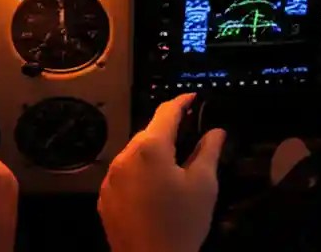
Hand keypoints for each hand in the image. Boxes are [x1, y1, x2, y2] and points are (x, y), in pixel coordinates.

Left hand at [98, 94, 225, 251]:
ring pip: (134, 154)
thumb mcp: (203, 186)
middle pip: (149, 134)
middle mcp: (124, 156)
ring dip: (152, 155)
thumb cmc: (182, 223)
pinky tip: (153, 191)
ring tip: (172, 170)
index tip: (193, 97)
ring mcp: (111, 177)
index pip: (166, 112)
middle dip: (168, 132)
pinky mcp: (104, 196)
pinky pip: (123, 174)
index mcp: (150, 148)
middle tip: (189, 138)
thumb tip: (216, 130)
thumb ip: (208, 151)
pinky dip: (138, 174)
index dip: (181, 101)